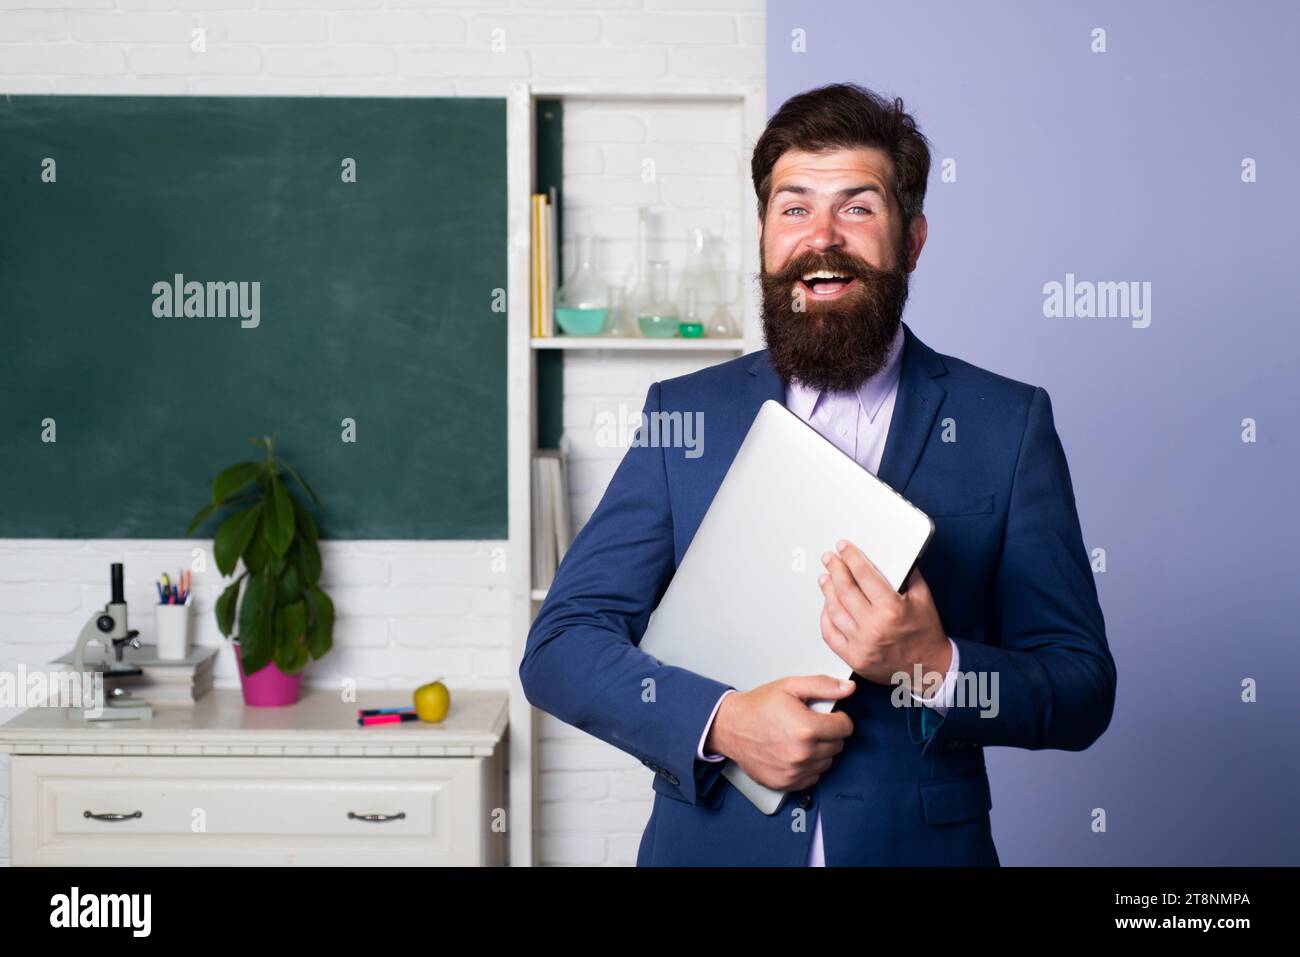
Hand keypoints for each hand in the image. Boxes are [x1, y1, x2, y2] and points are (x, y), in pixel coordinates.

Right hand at [705, 675, 855, 791]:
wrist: (731, 727)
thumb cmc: (759, 706)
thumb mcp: (790, 686)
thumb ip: (823, 686)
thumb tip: (849, 688)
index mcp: (807, 728)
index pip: (845, 728)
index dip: (839, 719)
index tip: (828, 716)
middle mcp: (803, 753)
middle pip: (837, 746)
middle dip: (829, 734)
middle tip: (810, 725)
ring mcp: (794, 771)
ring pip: (826, 762)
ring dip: (820, 751)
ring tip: (801, 738)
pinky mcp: (786, 783)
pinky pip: (812, 778)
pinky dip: (808, 767)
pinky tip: (795, 753)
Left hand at [817, 539, 950, 688]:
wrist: (929, 668)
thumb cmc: (925, 633)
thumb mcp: (923, 598)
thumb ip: (907, 574)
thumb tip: (888, 555)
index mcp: (892, 609)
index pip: (864, 574)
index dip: (851, 557)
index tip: (844, 548)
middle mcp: (874, 627)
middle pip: (845, 590)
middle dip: (835, 569)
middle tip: (829, 559)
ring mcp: (862, 645)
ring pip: (834, 611)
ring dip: (827, 591)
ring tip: (825, 579)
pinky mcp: (854, 659)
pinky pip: (830, 634)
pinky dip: (825, 617)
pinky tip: (826, 606)